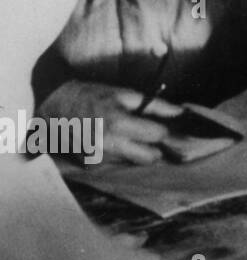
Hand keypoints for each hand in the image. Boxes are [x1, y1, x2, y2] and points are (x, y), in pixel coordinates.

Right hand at [39, 80, 182, 165]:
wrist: (53, 106)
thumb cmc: (92, 96)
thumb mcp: (124, 94)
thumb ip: (155, 105)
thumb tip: (181, 112)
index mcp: (119, 124)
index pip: (158, 136)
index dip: (164, 130)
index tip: (163, 126)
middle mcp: (109, 145)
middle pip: (150, 158)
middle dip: (154, 147)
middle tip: (146, 134)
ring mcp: (98, 158)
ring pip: (132, 161)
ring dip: (133, 150)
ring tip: (119, 133)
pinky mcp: (89, 165)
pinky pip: (115, 162)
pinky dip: (116, 153)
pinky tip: (105, 140)